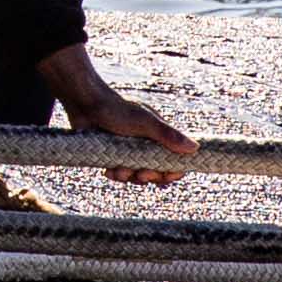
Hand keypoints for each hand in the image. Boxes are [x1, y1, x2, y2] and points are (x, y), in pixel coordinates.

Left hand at [50, 57, 194, 183]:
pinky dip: (116, 175)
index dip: (173, 171)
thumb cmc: (117, 109)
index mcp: (159, 136)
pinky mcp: (114, 156)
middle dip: (149, 176)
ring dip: (130, 177)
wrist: (86, 104)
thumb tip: (195, 148)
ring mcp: (129, 152)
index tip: (167, 176)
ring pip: (137, 176)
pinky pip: (120, 174)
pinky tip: (109, 171)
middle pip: (156, 172)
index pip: (174, 159)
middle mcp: (146, 145)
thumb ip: (168, 135)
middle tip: (140, 173)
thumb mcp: (145, 122)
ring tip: (119, 169)